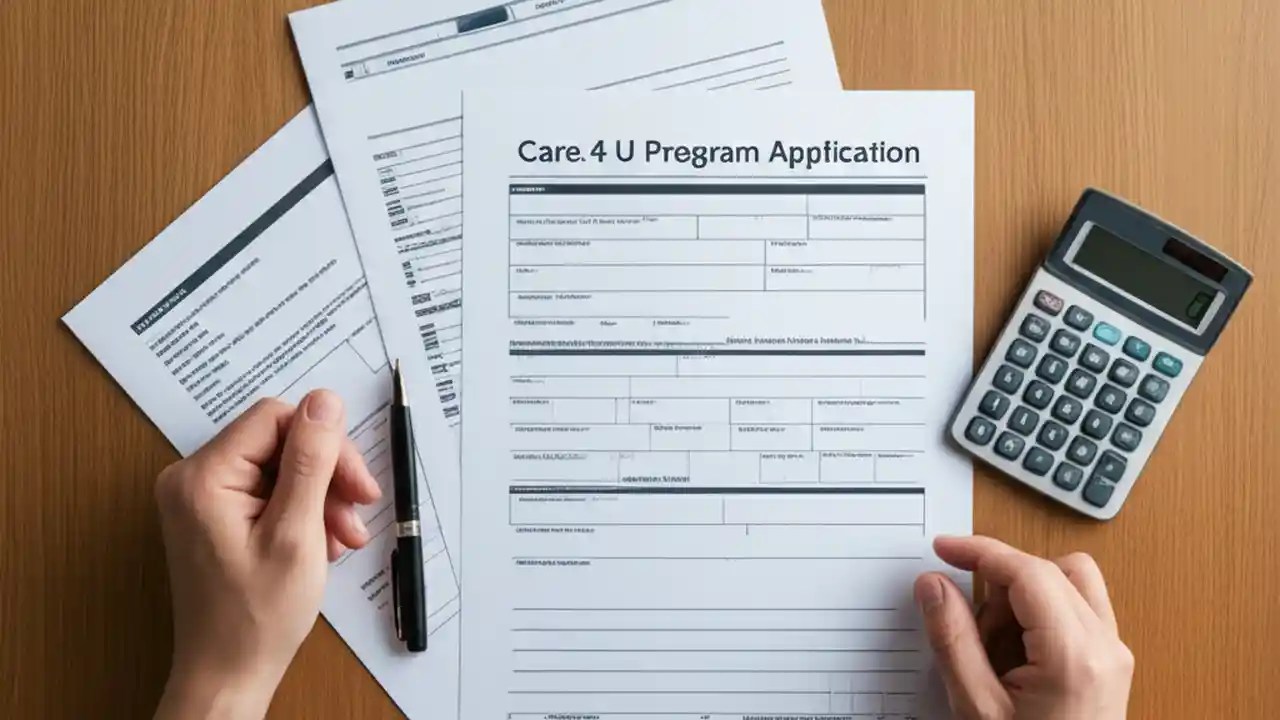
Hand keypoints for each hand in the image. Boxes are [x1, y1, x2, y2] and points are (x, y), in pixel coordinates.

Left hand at [153, 391, 380, 718]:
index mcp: (203, 477)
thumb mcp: (296, 532)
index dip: (326, 444)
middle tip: (359, 514)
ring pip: (280, 468)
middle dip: (326, 476)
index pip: (276, 418)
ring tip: (344, 539)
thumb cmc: (258, 616)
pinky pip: (268, 492)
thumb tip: (325, 400)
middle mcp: (192, 478)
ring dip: (321, 498)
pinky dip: (302, 512)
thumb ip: (311, 460)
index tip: (358, 485)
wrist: (228, 674)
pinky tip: (323, 543)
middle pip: (279, 442)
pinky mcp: (214, 515)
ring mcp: (201, 497)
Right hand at [915, 536, 1133, 719]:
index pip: (1028, 572)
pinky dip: (1041, 613)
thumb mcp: (978, 708)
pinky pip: (1078, 608)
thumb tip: (933, 585)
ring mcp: (1114, 653)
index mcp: (1075, 656)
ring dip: (1024, 597)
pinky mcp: (1111, 662)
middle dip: (1001, 585)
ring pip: (1070, 582)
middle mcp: (1106, 646)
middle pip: (1049, 570)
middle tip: (972, 628)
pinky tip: (1016, 654)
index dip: (981, 552)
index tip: (944, 548)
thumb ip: (952, 640)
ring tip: (996, 648)